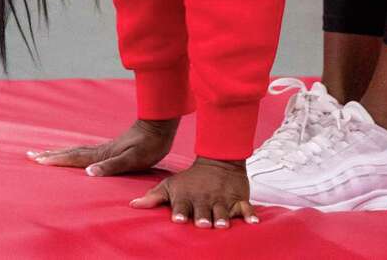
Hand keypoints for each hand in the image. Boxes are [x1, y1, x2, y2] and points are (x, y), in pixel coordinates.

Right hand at [27, 118, 178, 176]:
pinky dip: (73, 152)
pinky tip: (75, 154)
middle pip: (70, 152)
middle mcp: (100, 150)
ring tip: (44, 153)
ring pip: (76, 150)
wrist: (160, 125)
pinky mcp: (112, 147)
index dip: (55, 160)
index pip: (74, 158)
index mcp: (102, 154)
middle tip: (30, 156)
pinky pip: (85, 151)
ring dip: (59, 152)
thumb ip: (111, 166)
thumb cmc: (149, 145)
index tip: (36, 161)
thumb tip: (88, 173)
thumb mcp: (133, 159)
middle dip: (50, 155)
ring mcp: (105, 148)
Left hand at [130, 156, 257, 229]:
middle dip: (202, 217)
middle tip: (202, 223)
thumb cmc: (190, 179)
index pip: (182, 206)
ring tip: (222, 225)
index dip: (180, 212)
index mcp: (188, 197)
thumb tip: (133, 205)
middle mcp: (205, 200)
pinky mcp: (239, 199)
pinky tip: (253, 223)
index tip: (177, 219)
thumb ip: (153, 197)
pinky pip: (246, 208)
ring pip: (223, 210)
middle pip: (203, 211)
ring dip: (222, 217)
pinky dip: (250, 215)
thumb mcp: (170, 184)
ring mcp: (223, 200)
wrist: (218, 161)